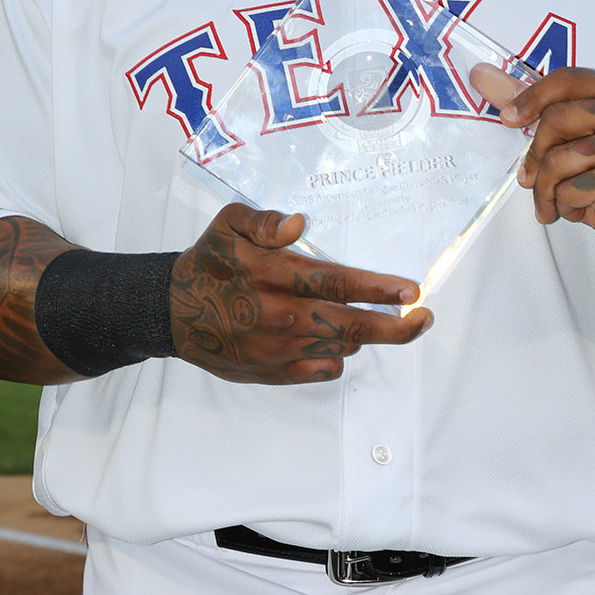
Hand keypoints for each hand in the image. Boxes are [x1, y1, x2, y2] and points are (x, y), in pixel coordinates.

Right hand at [169, 204, 432, 384]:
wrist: (172, 312)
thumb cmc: (208, 263)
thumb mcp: (228, 225)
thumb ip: (264, 221)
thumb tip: (300, 223)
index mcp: (273, 277)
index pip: (336, 283)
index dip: (377, 289)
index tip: (411, 291)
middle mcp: (280, 318)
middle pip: (351, 327)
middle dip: (395, 327)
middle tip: (423, 319)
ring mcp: (278, 351)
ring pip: (341, 349)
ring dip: (361, 337)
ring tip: (369, 321)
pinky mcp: (274, 373)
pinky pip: (322, 371)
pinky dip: (336, 357)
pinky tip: (332, 340)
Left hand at [471, 64, 594, 260]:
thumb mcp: (576, 135)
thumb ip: (533, 104)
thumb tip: (480, 74)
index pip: (566, 80)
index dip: (531, 98)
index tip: (508, 120)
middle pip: (556, 120)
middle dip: (535, 156)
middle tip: (531, 179)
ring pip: (558, 160)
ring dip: (546, 189)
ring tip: (557, 201)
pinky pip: (570, 190)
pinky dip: (565, 206)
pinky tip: (583, 211)